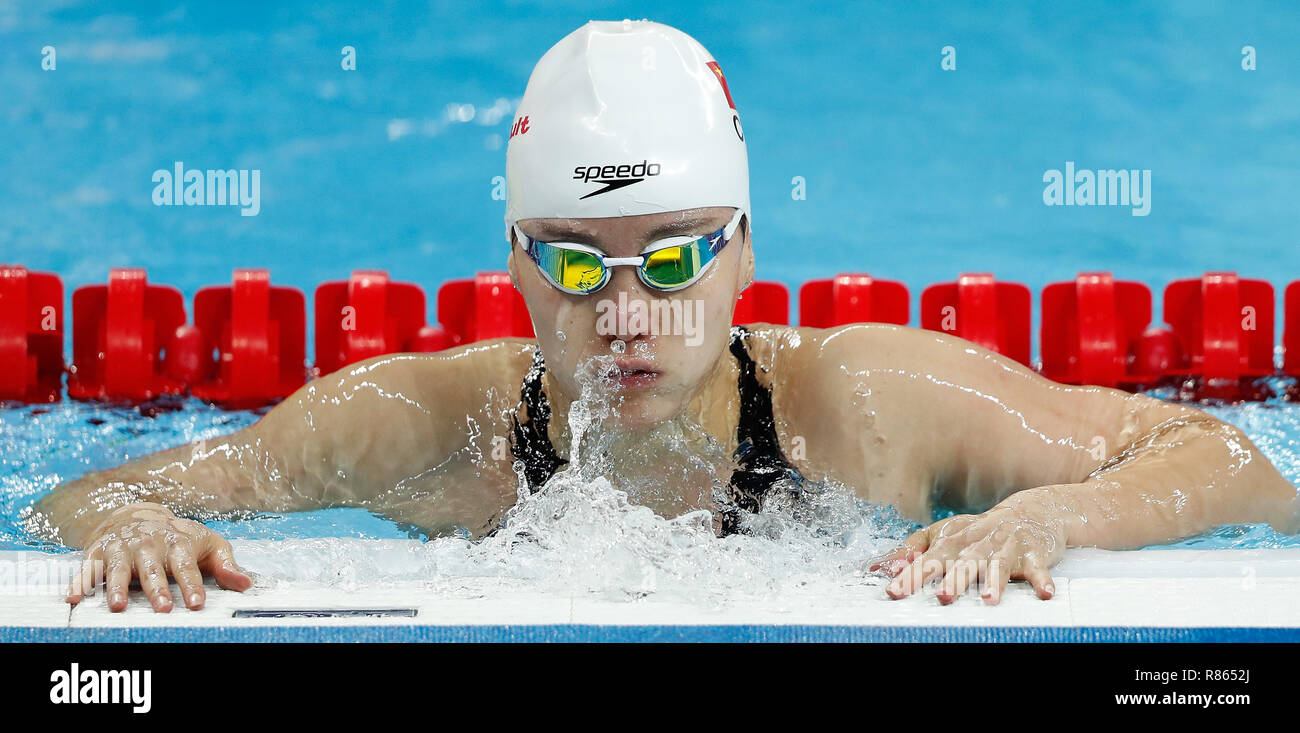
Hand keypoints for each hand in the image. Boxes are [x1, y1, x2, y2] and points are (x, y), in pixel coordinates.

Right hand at [67, 502, 252, 612]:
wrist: (137, 514)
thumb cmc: (179, 537)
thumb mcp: (208, 545)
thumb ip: (226, 565)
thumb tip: (246, 584)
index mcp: (177, 542)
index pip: (187, 566)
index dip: (192, 585)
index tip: (197, 604)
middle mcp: (148, 545)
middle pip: (153, 569)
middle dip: (157, 589)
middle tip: (163, 609)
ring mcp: (122, 548)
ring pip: (120, 569)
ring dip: (118, 587)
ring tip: (119, 606)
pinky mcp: (98, 553)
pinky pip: (87, 569)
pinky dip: (80, 582)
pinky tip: (75, 598)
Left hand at [869, 489, 1068, 604]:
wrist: (1027, 512)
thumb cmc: (976, 531)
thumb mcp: (941, 535)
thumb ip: (911, 550)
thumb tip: (878, 567)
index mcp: (951, 542)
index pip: (927, 560)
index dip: (910, 576)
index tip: (894, 591)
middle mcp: (977, 545)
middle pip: (963, 565)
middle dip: (953, 580)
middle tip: (943, 597)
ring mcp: (1006, 549)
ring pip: (998, 567)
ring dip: (995, 583)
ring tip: (989, 600)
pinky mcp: (1034, 554)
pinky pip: (1038, 569)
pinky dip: (1042, 580)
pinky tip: (1046, 593)